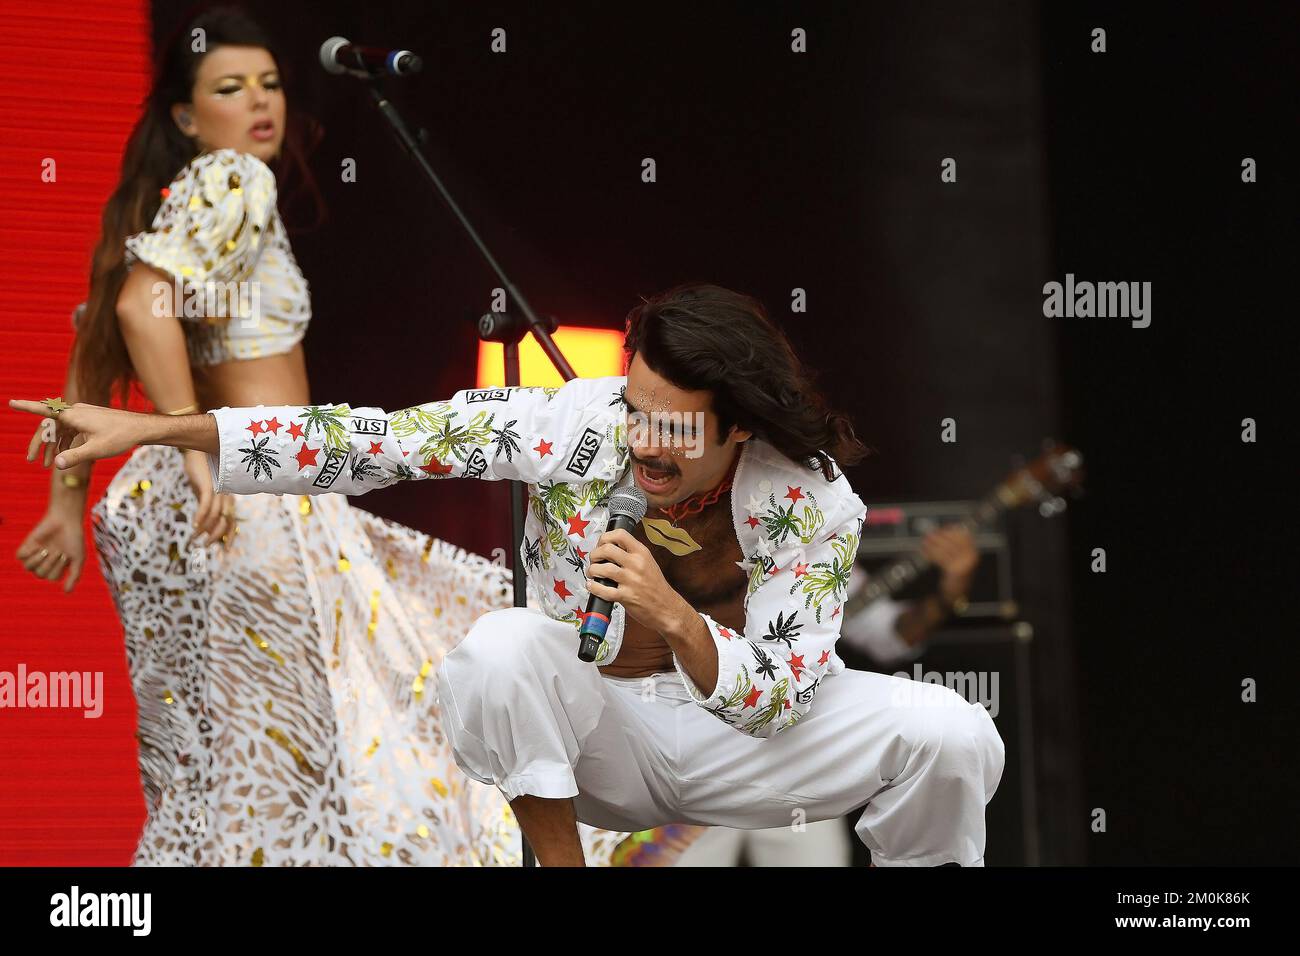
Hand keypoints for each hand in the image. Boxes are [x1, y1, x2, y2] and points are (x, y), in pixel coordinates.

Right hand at [9, 400, 150, 468]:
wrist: (141, 428)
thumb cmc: (120, 437)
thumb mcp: (96, 450)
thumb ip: (74, 457)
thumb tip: (56, 464)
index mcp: (73, 415)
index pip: (44, 410)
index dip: (27, 407)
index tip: (12, 403)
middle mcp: (75, 412)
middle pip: (50, 426)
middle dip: (40, 443)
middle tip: (32, 460)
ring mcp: (83, 415)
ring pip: (60, 429)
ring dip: (53, 445)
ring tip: (48, 464)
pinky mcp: (89, 420)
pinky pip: (70, 429)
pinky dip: (64, 441)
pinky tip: (63, 455)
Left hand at [16, 509, 85, 592]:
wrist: (66, 520)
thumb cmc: (74, 539)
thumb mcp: (78, 558)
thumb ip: (74, 576)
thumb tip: (67, 592)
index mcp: (57, 567)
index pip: (53, 577)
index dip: (59, 568)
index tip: (65, 555)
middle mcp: (44, 562)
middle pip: (40, 574)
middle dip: (50, 563)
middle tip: (57, 551)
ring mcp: (35, 554)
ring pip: (28, 568)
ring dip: (38, 560)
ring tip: (45, 550)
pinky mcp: (27, 545)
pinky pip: (20, 557)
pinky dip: (28, 553)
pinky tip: (37, 546)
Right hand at [182, 448, 234, 545]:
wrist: (197, 451)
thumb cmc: (200, 473)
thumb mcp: (204, 493)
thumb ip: (206, 508)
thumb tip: (203, 527)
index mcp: (228, 499)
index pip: (233, 521)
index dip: (230, 537)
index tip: (225, 552)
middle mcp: (227, 496)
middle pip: (227, 521)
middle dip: (218, 537)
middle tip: (206, 547)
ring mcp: (219, 491)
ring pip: (216, 516)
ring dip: (205, 530)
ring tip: (195, 538)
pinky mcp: (209, 486)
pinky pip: (207, 505)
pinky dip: (201, 517)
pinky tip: (194, 525)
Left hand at [586, 528, 685, 633]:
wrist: (666, 607)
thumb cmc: (656, 587)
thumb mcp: (648, 562)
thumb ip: (632, 554)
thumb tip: (611, 547)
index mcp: (642, 553)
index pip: (620, 535)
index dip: (605, 538)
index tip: (601, 544)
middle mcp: (636, 564)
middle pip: (607, 549)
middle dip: (594, 554)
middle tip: (594, 560)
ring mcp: (631, 580)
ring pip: (602, 568)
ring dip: (592, 570)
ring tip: (593, 573)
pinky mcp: (626, 596)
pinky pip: (603, 590)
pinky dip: (593, 587)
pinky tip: (593, 586)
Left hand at [921, 525, 977, 603]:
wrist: (954, 596)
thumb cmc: (953, 576)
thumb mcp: (956, 560)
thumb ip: (951, 546)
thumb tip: (939, 532)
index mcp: (973, 552)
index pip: (962, 535)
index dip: (949, 531)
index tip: (939, 529)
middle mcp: (971, 556)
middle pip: (953, 540)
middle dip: (938, 537)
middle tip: (928, 535)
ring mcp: (964, 564)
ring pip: (945, 548)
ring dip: (933, 544)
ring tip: (924, 543)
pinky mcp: (956, 570)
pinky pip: (941, 558)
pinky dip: (931, 554)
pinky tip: (925, 553)